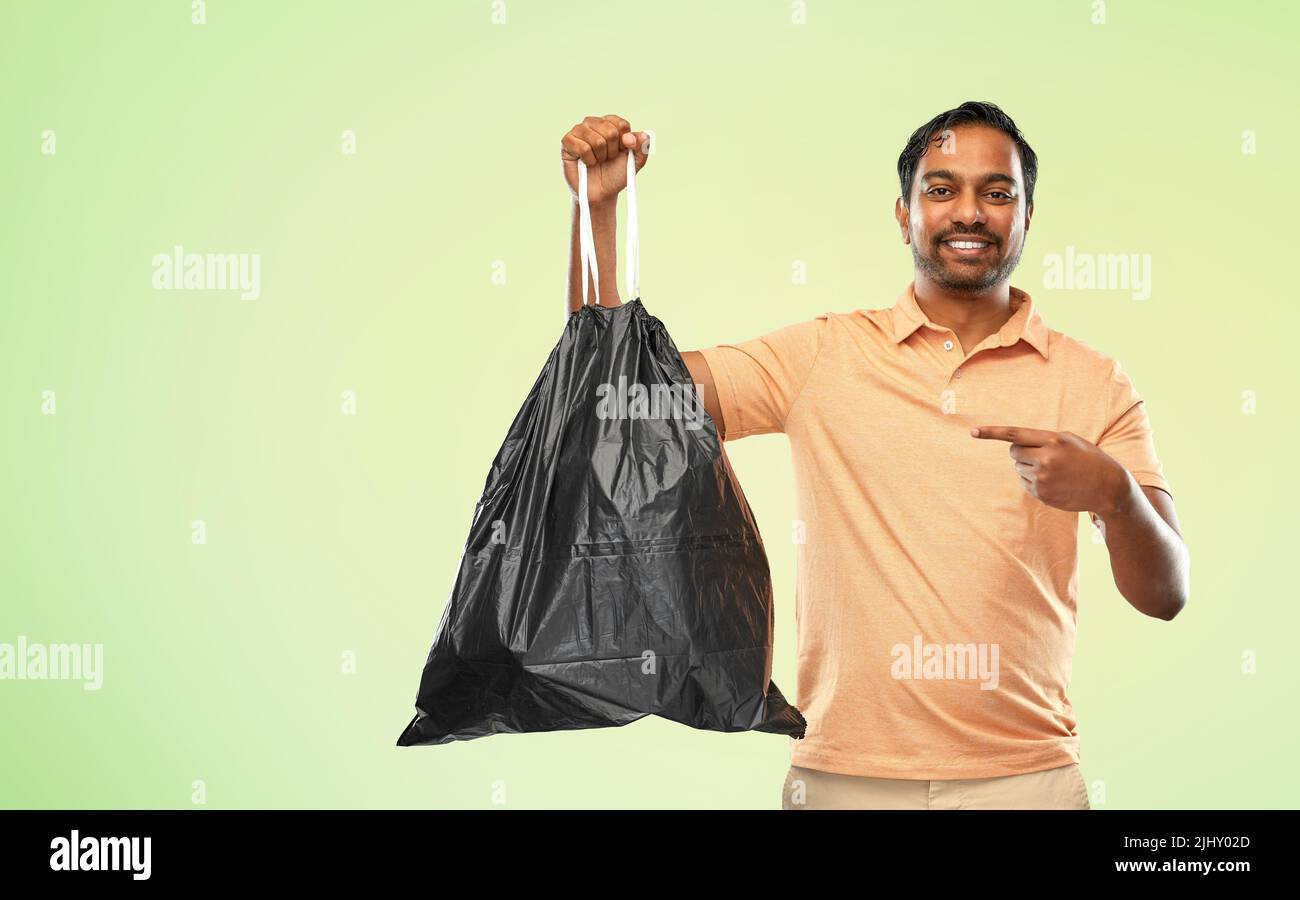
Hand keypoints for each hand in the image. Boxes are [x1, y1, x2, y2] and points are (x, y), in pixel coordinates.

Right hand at [561, 115, 650, 205]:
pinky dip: (588, 160)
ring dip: (600, 157)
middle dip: (612, 151)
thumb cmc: (616, 174)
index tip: (623, 152)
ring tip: (597, 161)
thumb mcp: (635, 161)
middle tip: (607, 158)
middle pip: (610, 131)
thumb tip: (644, 135)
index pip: (621, 124)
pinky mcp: (567, 141)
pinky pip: (583, 148)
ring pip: (597, 140)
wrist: (601, 193)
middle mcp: (593, 123)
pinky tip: (586, 163)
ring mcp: (578, 130)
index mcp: (610, 123)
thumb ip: (643, 146)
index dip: (625, 142)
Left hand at [969, 425, 1130, 514]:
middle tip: (1041, 455)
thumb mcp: (1069, 440)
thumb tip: (1013, 446)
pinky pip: (1025, 483)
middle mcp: (1045, 459)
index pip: (1015, 435)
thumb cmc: (1087, 458)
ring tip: (1054, 470)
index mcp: (1053, 440)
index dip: (991, 433)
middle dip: (1022, 452)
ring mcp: (1042, 479)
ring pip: (1018, 469)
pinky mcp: (1041, 494)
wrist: (1107, 487)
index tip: (973, 432)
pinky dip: (1034, 481)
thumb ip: (1042, 439)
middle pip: (1013, 452)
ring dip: (1029, 467)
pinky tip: (1054, 481)